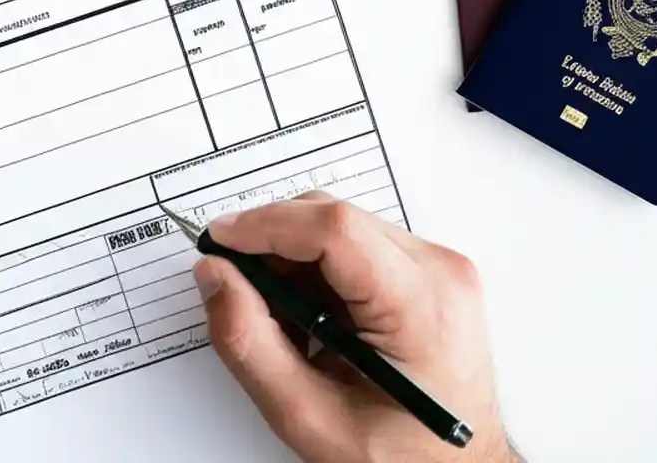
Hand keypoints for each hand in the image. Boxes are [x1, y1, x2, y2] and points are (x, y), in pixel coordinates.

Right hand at [193, 193, 519, 462]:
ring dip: (295, 261)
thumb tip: (215, 277)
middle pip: (336, 218)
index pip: (335, 230)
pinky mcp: (430, 272)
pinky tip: (313, 319)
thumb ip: (249, 343)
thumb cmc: (404, 457)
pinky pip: (359, 244)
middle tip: (238, 288)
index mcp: (421, 308)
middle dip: (273, 243)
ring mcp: (440, 269)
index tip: (220, 241)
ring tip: (285, 324)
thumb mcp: (309, 415)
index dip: (266, 226)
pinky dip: (320, 271)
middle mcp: (440, 273)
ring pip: (343, 227)